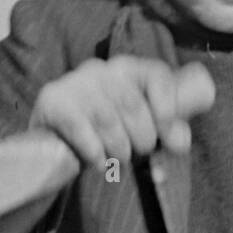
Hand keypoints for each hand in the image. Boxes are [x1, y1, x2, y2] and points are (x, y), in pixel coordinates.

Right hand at [28, 56, 215, 168]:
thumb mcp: (139, 129)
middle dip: (142, 138)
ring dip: (119, 149)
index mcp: (128, 69)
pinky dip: (95, 153)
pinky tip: (98, 163)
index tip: (168, 135)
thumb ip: (164, 131)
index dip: (167, 105)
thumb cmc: (104, 134)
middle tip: (137, 153)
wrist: (52, 145)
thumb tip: (180, 141)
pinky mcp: (53, 101)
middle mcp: (100, 69)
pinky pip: (82, 130)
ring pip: (108, 120)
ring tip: (118, 160)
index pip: (157, 74)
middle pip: (133, 103)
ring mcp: (75, 83)